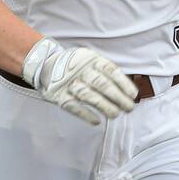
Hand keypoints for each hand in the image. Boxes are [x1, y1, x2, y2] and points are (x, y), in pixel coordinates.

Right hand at [22, 37, 137, 124]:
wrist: (45, 64)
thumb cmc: (75, 66)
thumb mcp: (90, 60)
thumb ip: (105, 72)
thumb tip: (127, 91)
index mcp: (90, 58)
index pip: (110, 70)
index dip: (123, 83)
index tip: (133, 95)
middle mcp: (79, 69)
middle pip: (102, 84)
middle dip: (118, 97)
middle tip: (128, 107)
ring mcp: (68, 82)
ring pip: (89, 96)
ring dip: (104, 106)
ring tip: (115, 114)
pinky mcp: (58, 95)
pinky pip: (73, 106)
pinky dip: (86, 114)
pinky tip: (97, 120)